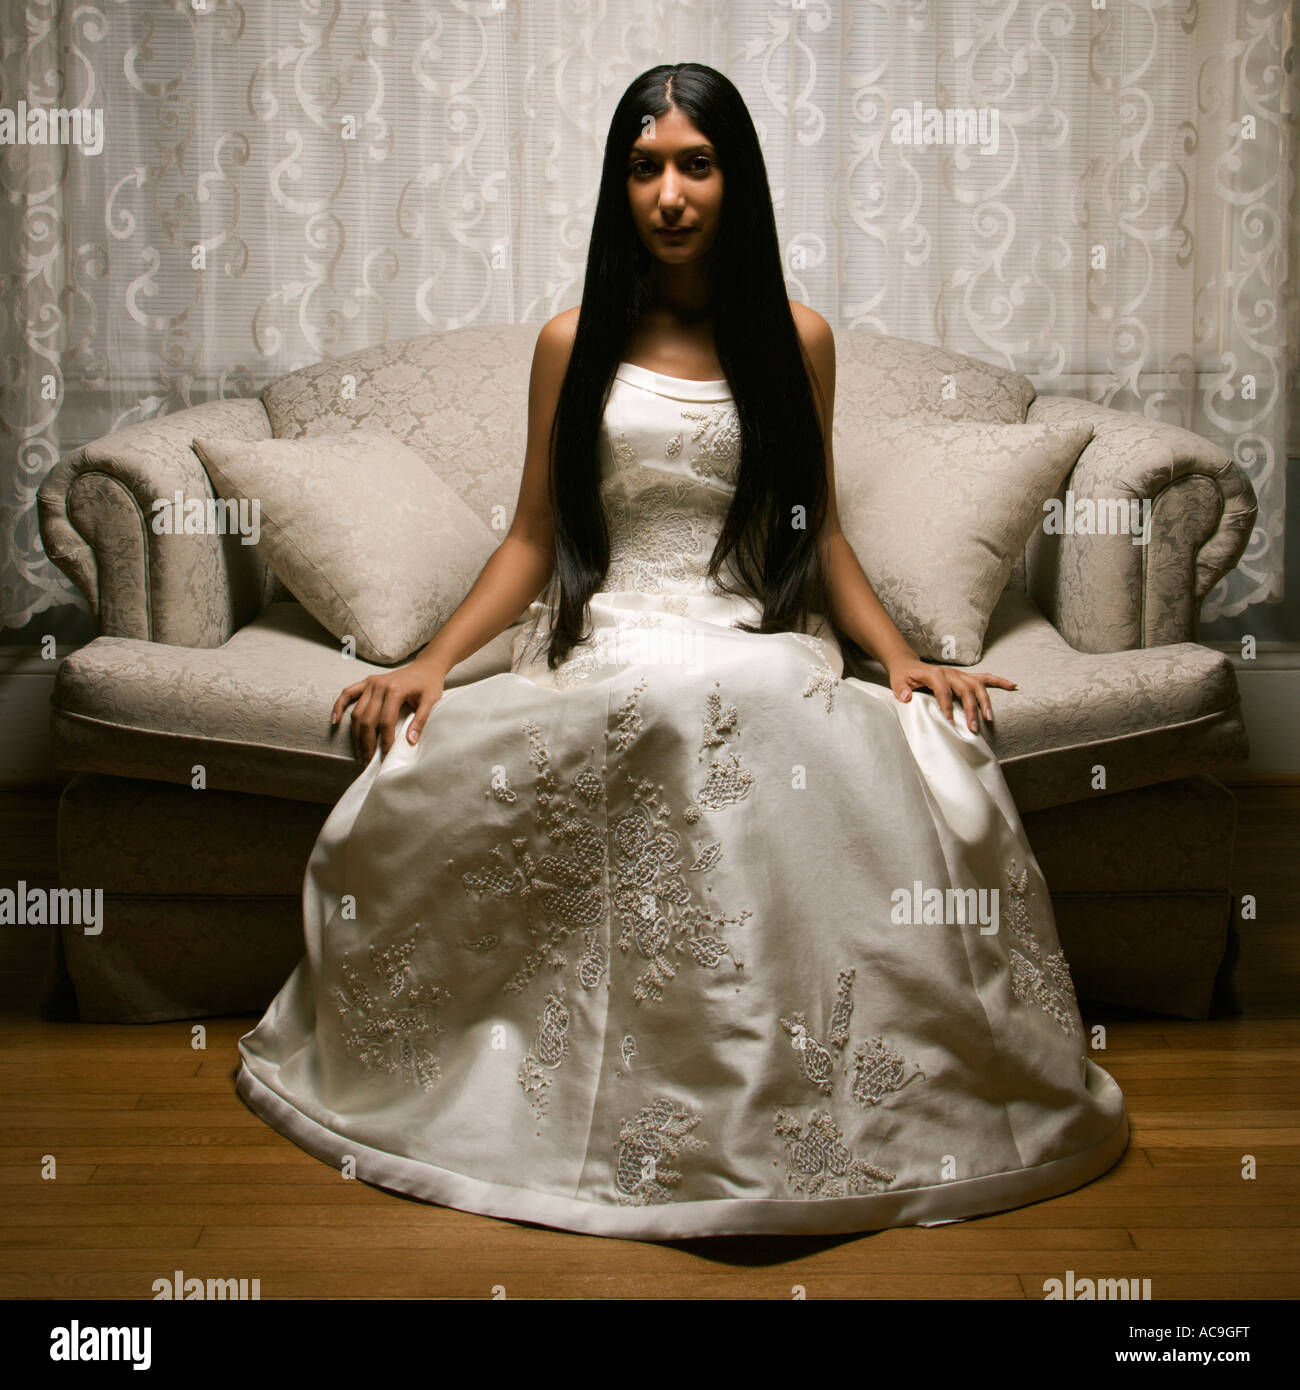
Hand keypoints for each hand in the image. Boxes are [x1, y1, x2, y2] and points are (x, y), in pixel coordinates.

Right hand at [330, 658, 446, 762]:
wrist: (425, 667)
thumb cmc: (429, 685)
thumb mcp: (431, 701)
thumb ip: (421, 720)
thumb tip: (409, 741)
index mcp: (395, 690)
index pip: (386, 721)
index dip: (385, 741)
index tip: (385, 757)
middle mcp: (379, 685)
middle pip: (368, 720)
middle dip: (367, 744)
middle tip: (368, 762)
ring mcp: (371, 683)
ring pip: (357, 712)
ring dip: (356, 735)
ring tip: (359, 754)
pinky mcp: (366, 682)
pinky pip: (347, 693)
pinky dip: (339, 706)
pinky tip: (335, 721)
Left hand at [887, 655, 1016, 731]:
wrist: (908, 665)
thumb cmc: (904, 676)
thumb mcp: (897, 682)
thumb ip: (902, 690)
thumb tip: (908, 696)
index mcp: (934, 674)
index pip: (944, 690)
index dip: (947, 706)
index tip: (950, 722)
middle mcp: (950, 673)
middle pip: (965, 690)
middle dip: (970, 709)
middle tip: (973, 728)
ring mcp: (960, 674)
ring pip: (977, 686)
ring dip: (985, 702)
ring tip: (989, 718)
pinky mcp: (965, 677)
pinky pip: (985, 678)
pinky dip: (999, 681)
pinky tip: (1012, 686)